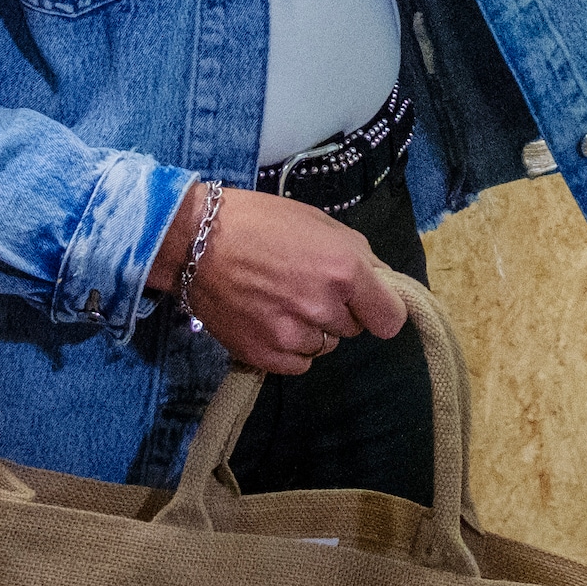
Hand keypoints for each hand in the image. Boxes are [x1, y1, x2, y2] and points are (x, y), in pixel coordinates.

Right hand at [146, 183, 408, 374]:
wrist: (196, 242)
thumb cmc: (259, 222)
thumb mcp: (318, 222)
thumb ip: (355, 253)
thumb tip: (380, 281)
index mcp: (343, 269)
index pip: (390, 317)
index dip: (383, 308)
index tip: (371, 303)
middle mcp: (323, 307)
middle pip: (354, 328)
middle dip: (340, 310)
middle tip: (309, 285)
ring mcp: (292, 336)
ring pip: (325, 346)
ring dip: (314, 328)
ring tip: (283, 300)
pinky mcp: (265, 357)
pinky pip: (299, 363)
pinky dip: (291, 347)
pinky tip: (271, 320)